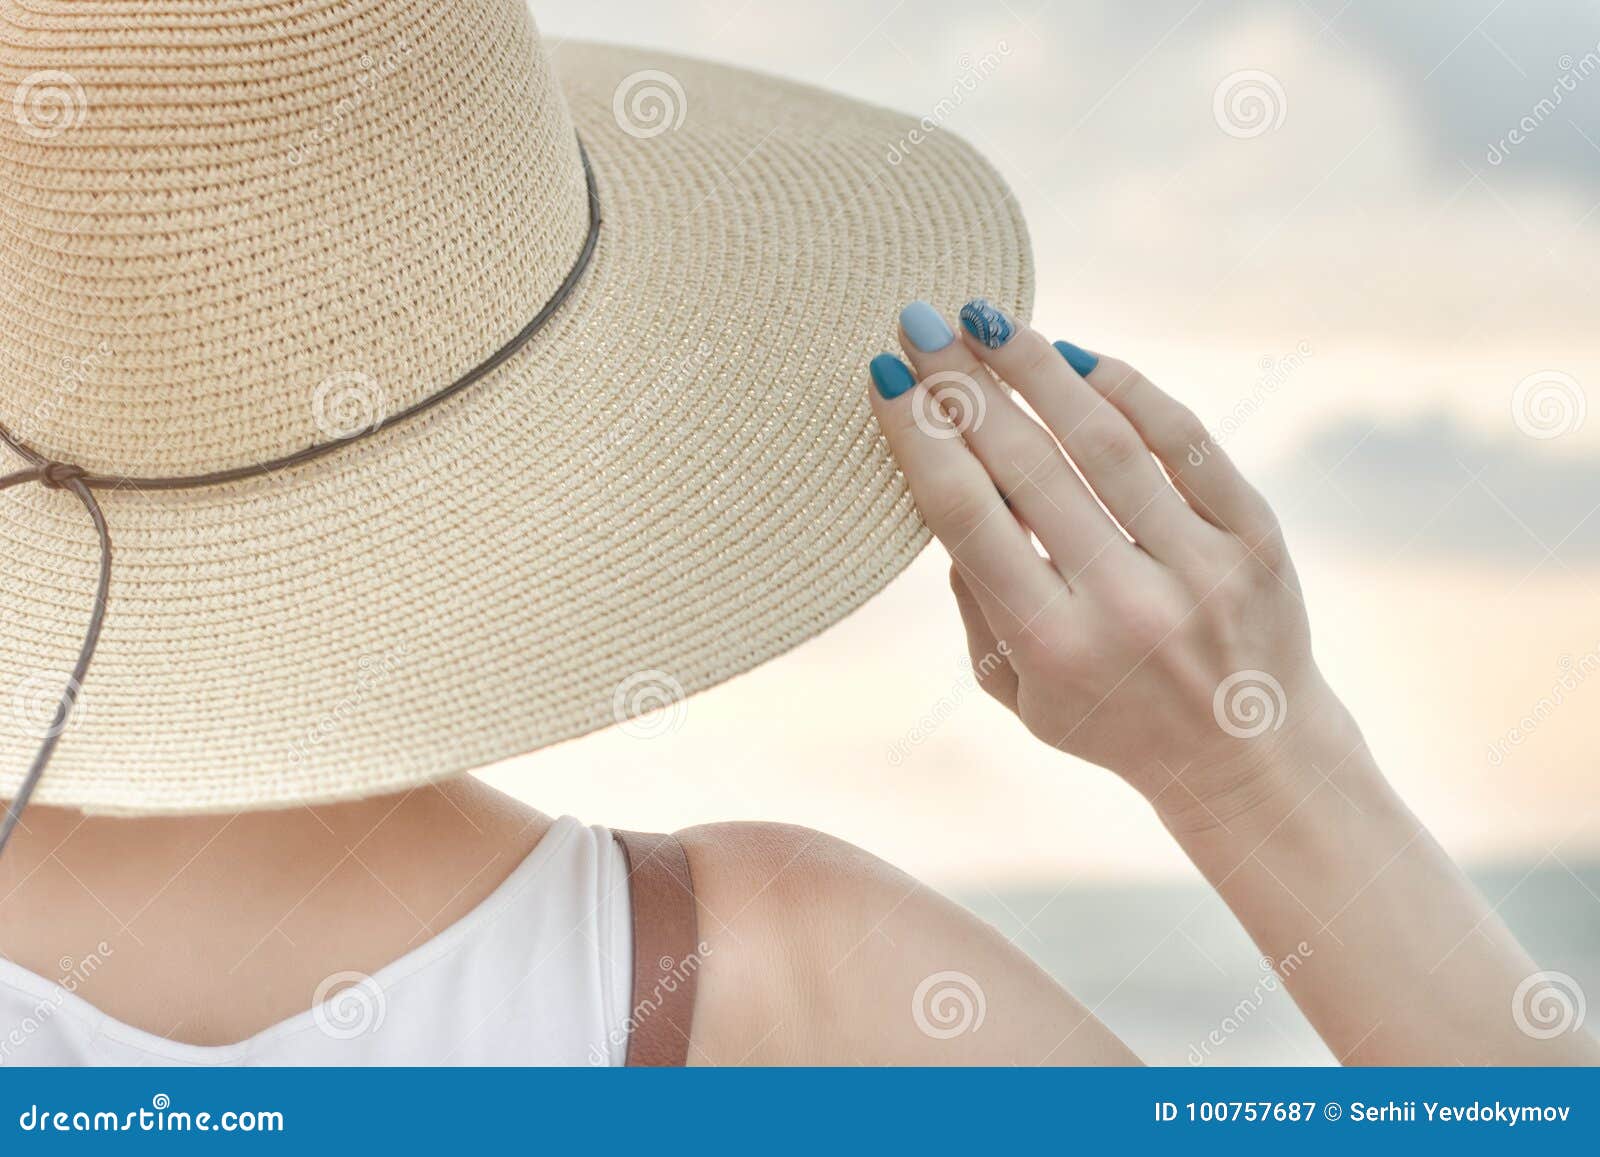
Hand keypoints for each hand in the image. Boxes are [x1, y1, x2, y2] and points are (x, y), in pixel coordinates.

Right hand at [868, 300, 1359, 822]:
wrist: (1247, 758)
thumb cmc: (1108, 718)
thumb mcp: (1017, 689)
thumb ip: (974, 600)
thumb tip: (945, 487)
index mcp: (1052, 645)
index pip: (967, 515)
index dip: (919, 437)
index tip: (884, 376)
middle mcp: (1126, 603)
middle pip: (1027, 465)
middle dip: (963, 384)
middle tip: (920, 324)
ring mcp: (1198, 566)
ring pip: (1105, 440)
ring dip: (1036, 367)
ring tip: (986, 320)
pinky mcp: (1254, 538)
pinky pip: (1185, 443)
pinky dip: (1128, 388)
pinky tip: (1074, 354)